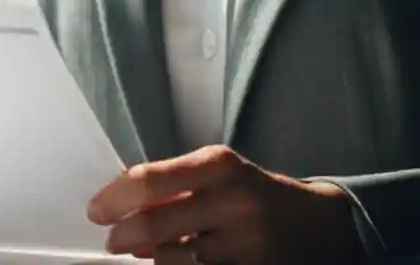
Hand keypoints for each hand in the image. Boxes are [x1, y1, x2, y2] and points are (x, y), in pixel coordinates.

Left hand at [87, 145, 366, 263]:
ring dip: (150, 259)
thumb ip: (173, 185)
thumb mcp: (219, 175)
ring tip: (143, 253)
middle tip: (113, 241)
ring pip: (175, 260)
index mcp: (220, 165)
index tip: (96, 211)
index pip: (150, 181)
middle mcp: (235, 201)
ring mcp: (248, 243)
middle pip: (156, 227)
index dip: (114, 199)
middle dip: (123, 236)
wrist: (322, 226)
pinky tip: (172, 264)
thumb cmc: (254, 194)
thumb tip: (119, 207)